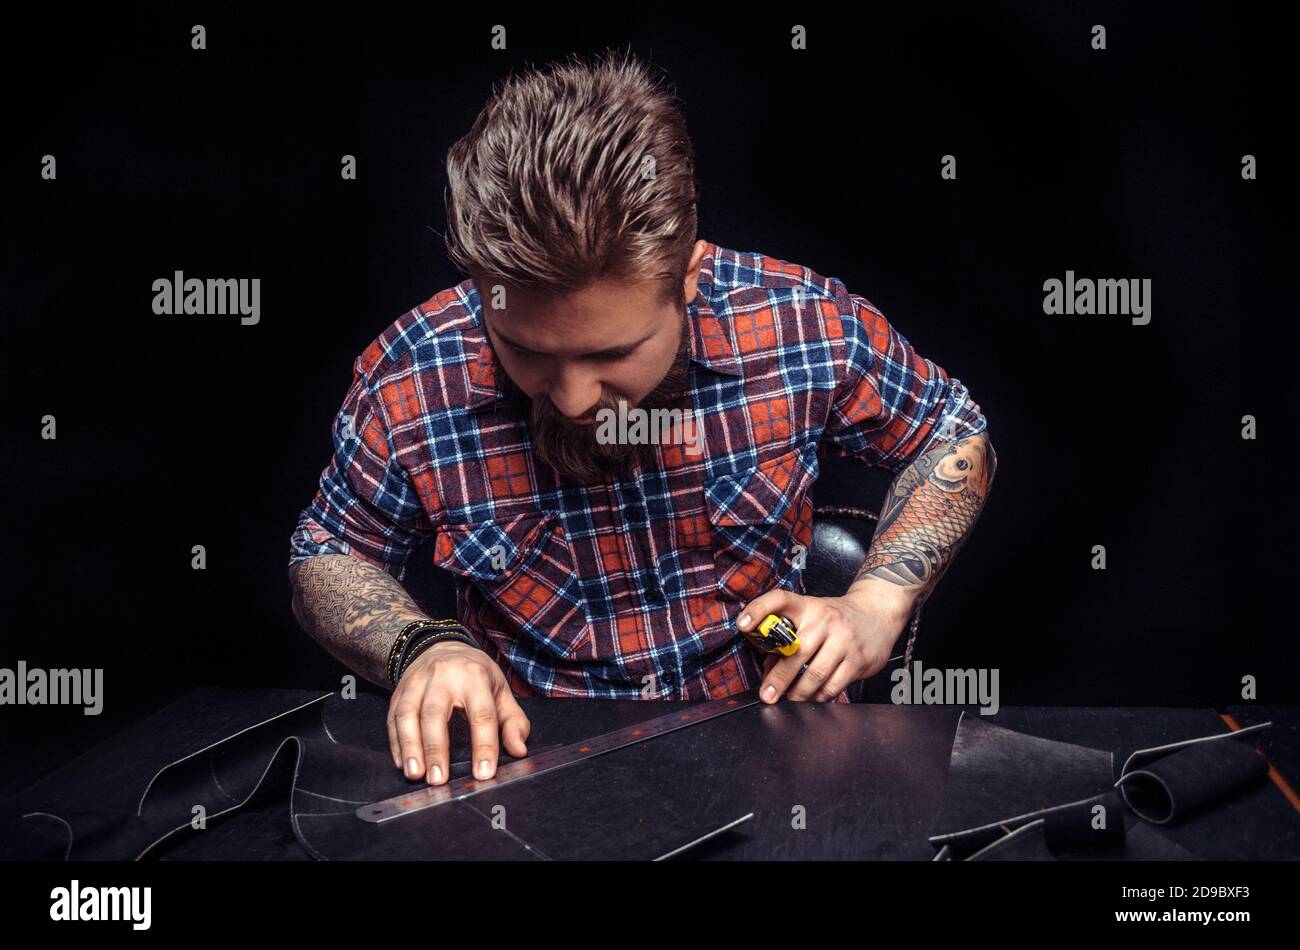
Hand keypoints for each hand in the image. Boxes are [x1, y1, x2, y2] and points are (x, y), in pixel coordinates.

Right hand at [386, 641, 530, 785]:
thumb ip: (513, 721)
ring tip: (415, 774)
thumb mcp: (501, 690)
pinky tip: (402, 763)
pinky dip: (396, 742)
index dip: (484, 745)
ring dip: (410, 747)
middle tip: (438, 780)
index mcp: (475, 676)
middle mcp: (443, 676)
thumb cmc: (475, 674)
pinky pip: (393, 717)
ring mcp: (417, 682)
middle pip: (436, 713)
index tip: (484, 773)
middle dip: (436, 748)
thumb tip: (519, 750)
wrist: (442, 645)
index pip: (482, 714)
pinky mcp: (399, 691)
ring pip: (408, 714)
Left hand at [737, 583, 913, 702]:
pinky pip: (833, 685)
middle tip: (767, 696)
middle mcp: (825, 620)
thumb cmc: (835, 618)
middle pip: (796, 652)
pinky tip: (812, 697)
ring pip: (815, 674)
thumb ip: (788, 640)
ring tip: (789, 700)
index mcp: (807, 606)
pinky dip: (819, 696)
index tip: (742, 625)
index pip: (779, 600)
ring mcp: (844, 639)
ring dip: (798, 693)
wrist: (878, 613)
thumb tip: (767, 673)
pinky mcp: (858, 659)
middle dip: (778, 678)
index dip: (758, 610)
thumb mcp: (811, 617)